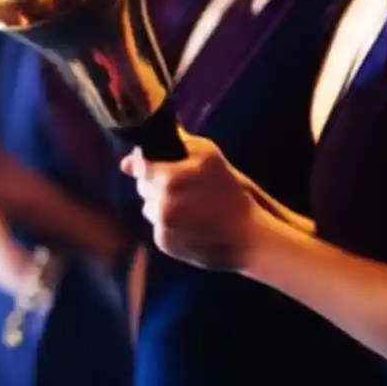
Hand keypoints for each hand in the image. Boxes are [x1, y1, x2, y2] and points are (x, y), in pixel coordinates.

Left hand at [121, 137, 265, 271]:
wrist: (247, 236)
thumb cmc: (232, 192)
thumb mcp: (210, 157)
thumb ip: (179, 143)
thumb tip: (146, 143)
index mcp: (169, 180)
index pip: (139, 167)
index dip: (144, 163)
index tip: (155, 164)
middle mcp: (161, 204)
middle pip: (142, 187)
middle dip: (155, 183)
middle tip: (183, 186)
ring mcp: (162, 225)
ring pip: (148, 207)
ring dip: (160, 204)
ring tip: (190, 206)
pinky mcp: (165, 243)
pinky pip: (157, 226)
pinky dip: (169, 223)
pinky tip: (190, 223)